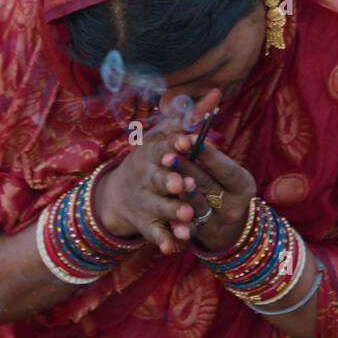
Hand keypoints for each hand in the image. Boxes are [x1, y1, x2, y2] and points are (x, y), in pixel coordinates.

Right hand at [95, 90, 219, 254]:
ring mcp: (146, 201)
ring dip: (172, 210)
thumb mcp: (166, 136)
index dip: (175, 145)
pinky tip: (173, 246)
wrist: (121, 194)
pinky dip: (164, 240)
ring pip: (160, 207)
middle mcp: (147, 176)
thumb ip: (192, 117)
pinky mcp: (147, 224)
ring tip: (187, 214)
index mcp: (152, 151)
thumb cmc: (154, 159)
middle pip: (158, 178)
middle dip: (171, 180)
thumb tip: (216, 92)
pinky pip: (156, 234)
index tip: (187, 143)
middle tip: (183, 183)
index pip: (163, 145)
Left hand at [158, 134, 256, 255]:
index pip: (226, 169)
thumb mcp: (222, 166)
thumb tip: (204, 107)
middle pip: (208, 185)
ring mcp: (218, 224)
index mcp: (243, 185)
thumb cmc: (220, 184)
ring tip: (163, 179)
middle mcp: (234, 206)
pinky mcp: (201, 237)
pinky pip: (186, 230)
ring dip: (179, 193)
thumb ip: (209, 144)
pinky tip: (164, 216)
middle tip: (167, 156)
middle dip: (187, 170)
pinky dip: (175, 225)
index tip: (188, 140)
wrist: (224, 224)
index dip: (207, 155)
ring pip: (195, 207)